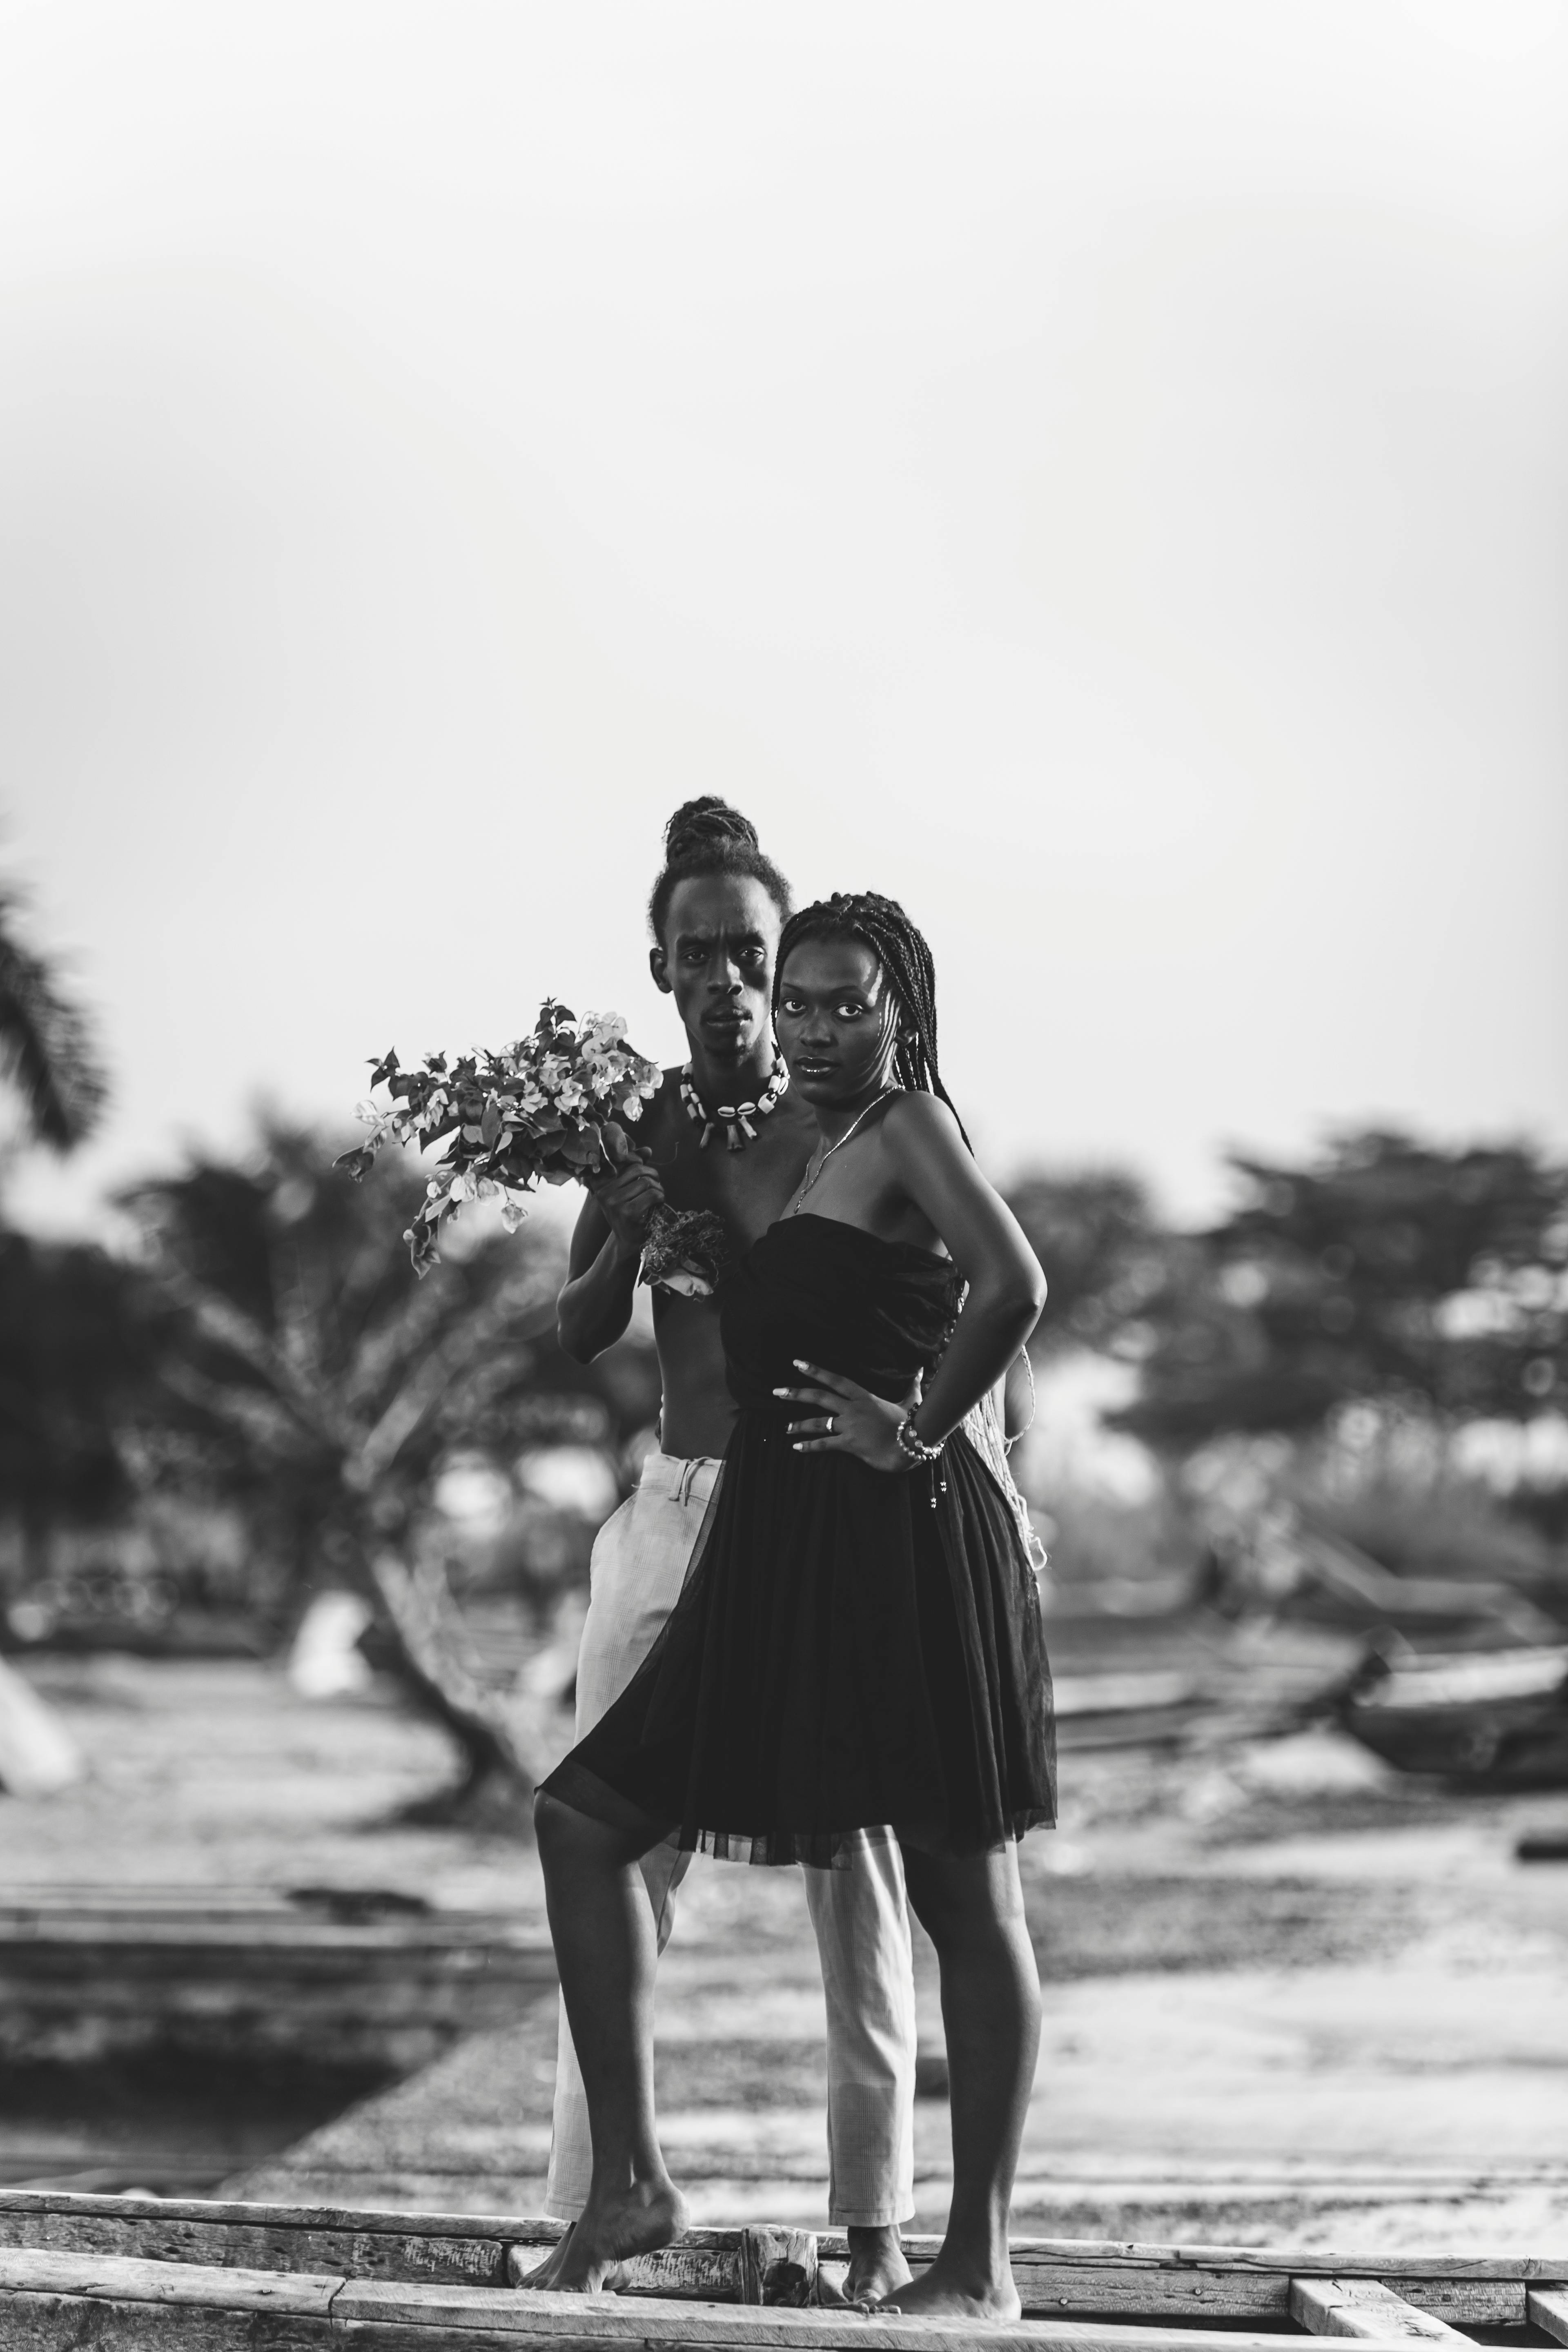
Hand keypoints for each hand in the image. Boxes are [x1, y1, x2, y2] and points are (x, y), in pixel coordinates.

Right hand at [587, 1128, 666, 1259]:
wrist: (627, 1242)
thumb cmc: (628, 1215)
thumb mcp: (626, 1192)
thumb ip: (635, 1171)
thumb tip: (648, 1150)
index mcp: (602, 1187)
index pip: (627, 1165)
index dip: (642, 1165)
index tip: (647, 1175)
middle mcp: (605, 1194)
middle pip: (638, 1171)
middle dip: (653, 1176)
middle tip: (657, 1186)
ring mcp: (616, 1204)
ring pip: (646, 1182)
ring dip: (658, 1189)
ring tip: (658, 1197)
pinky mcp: (629, 1213)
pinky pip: (652, 1194)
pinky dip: (660, 1197)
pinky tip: (659, 1204)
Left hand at [774, 1360, 908, 1473]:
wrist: (912, 1445)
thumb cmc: (911, 1423)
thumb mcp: (910, 1400)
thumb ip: (912, 1385)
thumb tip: (922, 1370)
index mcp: (864, 1396)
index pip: (836, 1379)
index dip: (815, 1370)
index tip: (797, 1363)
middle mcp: (854, 1408)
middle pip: (819, 1397)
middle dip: (796, 1393)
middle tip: (777, 1391)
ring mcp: (851, 1426)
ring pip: (818, 1422)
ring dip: (799, 1424)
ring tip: (785, 1427)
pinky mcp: (851, 1444)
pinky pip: (826, 1444)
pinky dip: (810, 1446)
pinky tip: (797, 1447)